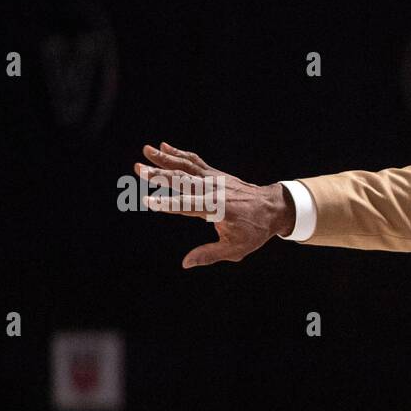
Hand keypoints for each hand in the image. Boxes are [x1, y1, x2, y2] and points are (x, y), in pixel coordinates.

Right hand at [134, 142, 293, 267]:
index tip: (148, 201)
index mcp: (217, 209)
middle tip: (137, 168)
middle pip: (183, 181)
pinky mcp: (215, 173)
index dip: (167, 204)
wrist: (274, 207)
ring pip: (187, 167)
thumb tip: (185, 263)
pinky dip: (179, 153)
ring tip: (145, 150)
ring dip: (165, 158)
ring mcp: (214, 179)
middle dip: (160, 175)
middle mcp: (214, 190)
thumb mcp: (236, 249)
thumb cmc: (254, 231)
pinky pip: (194, 161)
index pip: (188, 206)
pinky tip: (163, 147)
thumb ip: (209, 254)